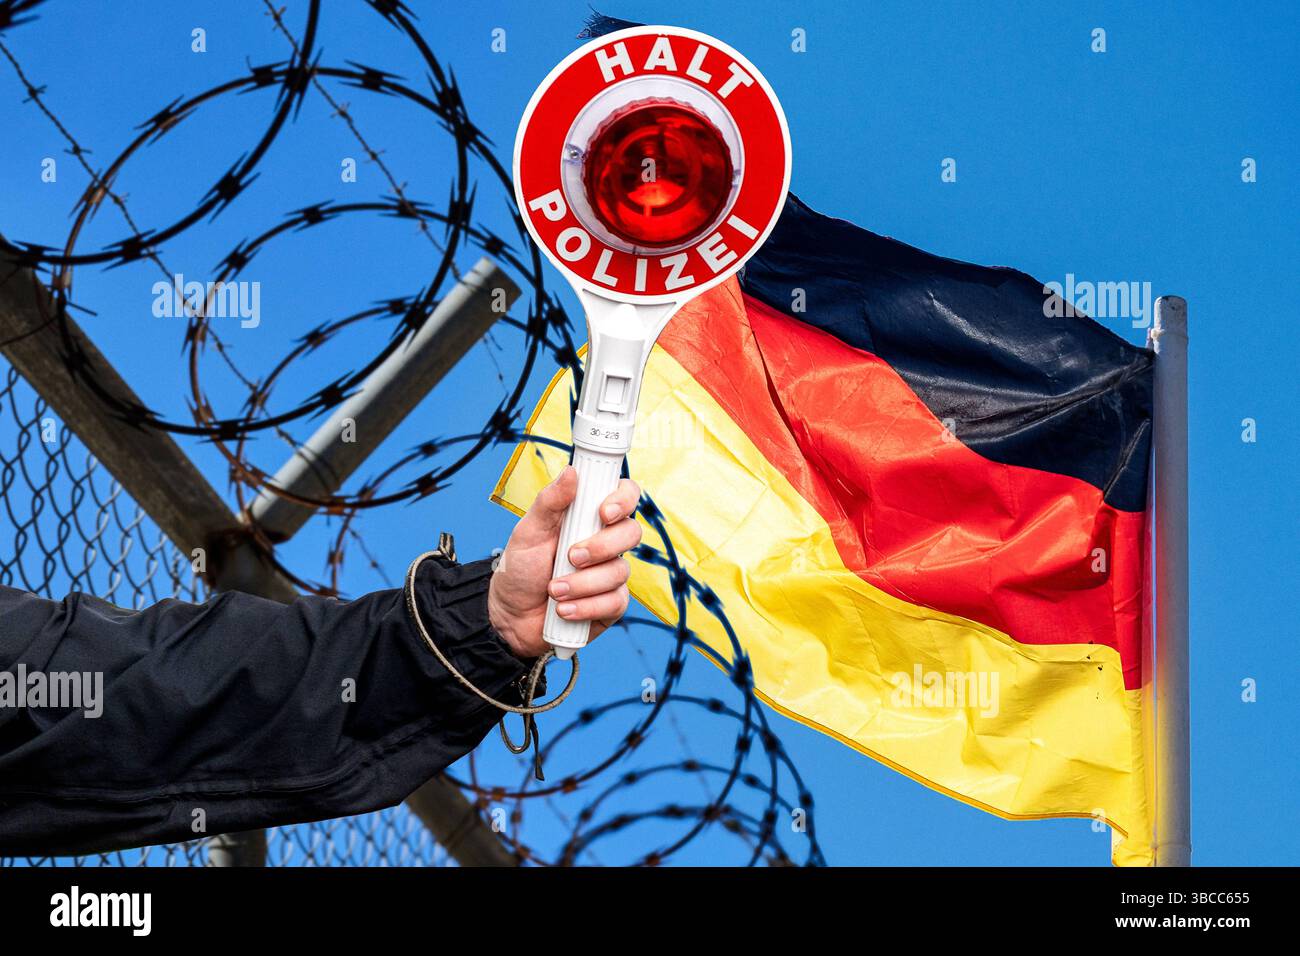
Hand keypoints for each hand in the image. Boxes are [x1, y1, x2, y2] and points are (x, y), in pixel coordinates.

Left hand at [488, 466, 641, 658]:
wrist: (510, 614)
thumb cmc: (521, 568)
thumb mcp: (528, 531)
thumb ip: (549, 502)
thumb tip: (571, 472)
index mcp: (589, 517)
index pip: (625, 496)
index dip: (623, 500)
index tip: (604, 512)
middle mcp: (606, 542)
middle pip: (631, 533)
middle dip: (600, 547)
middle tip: (570, 556)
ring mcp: (610, 573)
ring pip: (619, 571)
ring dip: (582, 583)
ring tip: (554, 590)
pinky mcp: (611, 604)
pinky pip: (615, 602)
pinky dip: (586, 606)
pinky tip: (564, 609)